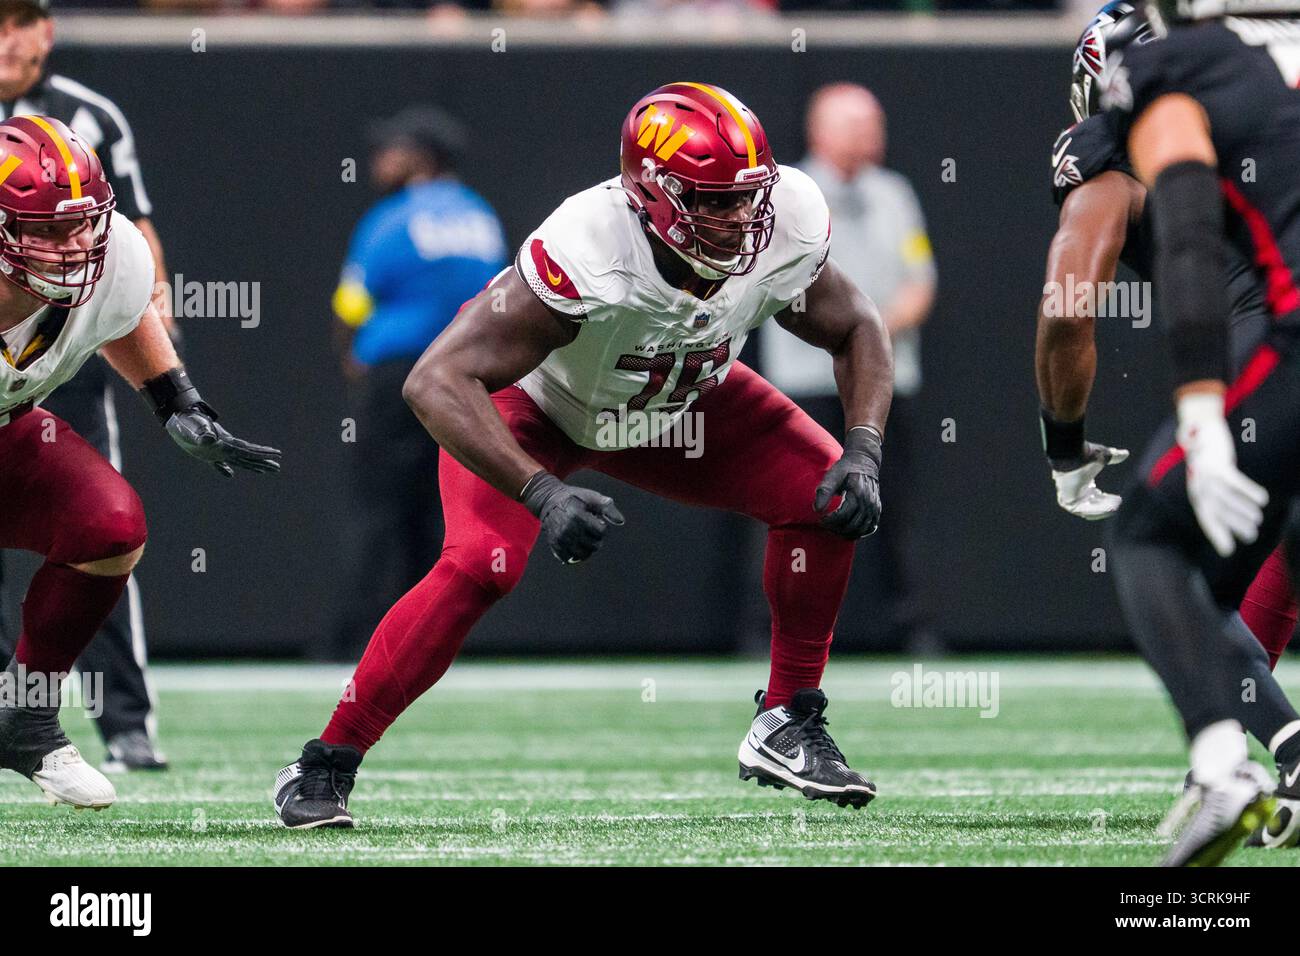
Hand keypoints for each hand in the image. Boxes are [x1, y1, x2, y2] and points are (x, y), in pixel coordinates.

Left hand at [165, 405, 281, 477]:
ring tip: (264, 470)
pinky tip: (230, 474)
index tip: (277, 456)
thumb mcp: (194, 429)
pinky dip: (225, 469)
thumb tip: (210, 438)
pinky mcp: (206, 453)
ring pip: (238, 460)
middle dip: (263, 462)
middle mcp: (225, 447)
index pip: (248, 450)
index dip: (262, 454)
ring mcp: (216, 450)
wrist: (177, 416)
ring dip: (251, 465)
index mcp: (226, 443)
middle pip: (248, 456)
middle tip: (277, 467)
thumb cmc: (186, 422)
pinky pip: (219, 464)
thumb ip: (203, 434)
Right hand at [521, 471, 623, 563]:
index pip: (601, 532)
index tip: (596, 520)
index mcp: (578, 516)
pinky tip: (575, 545)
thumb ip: (607, 508)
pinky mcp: (554, 544)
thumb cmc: (574, 498)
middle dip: (596, 539)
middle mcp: (568, 529)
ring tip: (584, 539)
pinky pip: (568, 558)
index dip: (602, 527)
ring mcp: (560, 538)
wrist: (548, 499)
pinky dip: (574, 555)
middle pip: (594, 546)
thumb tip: (621, 521)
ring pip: (583, 555)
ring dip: (587, 549)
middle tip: (590, 530)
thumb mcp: (592, 497)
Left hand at [814, 426, 881, 538]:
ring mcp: (875, 507)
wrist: (864, 461)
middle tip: (825, 526)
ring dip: (846, 533)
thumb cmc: (845, 468)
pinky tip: (848, 531)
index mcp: (858, 493)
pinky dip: (859, 533)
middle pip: (852, 525)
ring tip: (834, 529)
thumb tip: (817, 510)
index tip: (821, 520)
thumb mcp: (833, 475)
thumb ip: (824, 491)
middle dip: (836, 529)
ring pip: (861, 529)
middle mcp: (869, 502)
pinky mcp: (877, 509)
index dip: (830, 521)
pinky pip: (870, 528)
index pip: (843, 515)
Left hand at [1050, 441, 1129, 519]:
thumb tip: (1125, 453)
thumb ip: (1113, 457)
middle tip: (1118, 504)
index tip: (1118, 499)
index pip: (1094, 495)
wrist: (1074, 457)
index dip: (1106, 499)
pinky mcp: (1066, 501)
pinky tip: (1109, 508)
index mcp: (1081, 481)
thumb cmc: (1086, 455)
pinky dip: (1095, 511)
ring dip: (1102, 510)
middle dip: (1105, 506)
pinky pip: (1082, 511)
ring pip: (1087, 509)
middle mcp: (1074, 490)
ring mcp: (1069, 496)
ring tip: (1115, 508)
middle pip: (1091, 504)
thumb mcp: (1103, 456)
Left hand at [1177, 391, 1267, 557]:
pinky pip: (1234, 481)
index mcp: (1197, 494)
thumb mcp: (1210, 481)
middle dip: (1234, 525)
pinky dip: (1248, 490)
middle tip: (1253, 535)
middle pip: (1218, 510)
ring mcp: (1206, 475)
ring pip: (1226, 498)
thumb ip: (1218, 498)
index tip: (1228, 551)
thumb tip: (1231, 517)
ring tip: (1259, 519)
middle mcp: (1199, 487)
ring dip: (1243, 509)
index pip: (1207, 519)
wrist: (1202, 429)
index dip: (1217, 535)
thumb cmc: (1211, 460)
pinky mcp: (1217, 464)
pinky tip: (1262, 499)